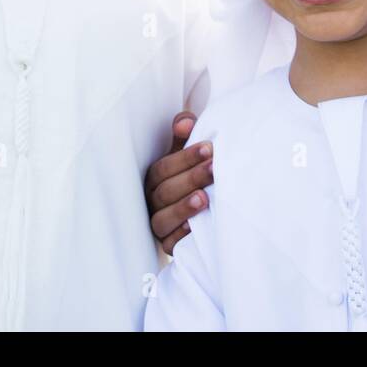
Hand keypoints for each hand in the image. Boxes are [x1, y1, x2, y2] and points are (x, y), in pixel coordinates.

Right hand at [145, 111, 212, 254]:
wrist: (198, 209)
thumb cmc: (191, 175)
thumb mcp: (186, 154)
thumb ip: (185, 136)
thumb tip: (184, 121)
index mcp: (155, 176)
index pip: (165, 166)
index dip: (186, 157)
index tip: (209, 148)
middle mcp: (152, 200)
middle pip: (165, 191)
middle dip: (191, 178)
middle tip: (215, 168)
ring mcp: (158, 223)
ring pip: (162, 219)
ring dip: (183, 208)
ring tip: (204, 198)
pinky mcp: (166, 244)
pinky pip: (169, 244)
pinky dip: (180, 236)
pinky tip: (195, 228)